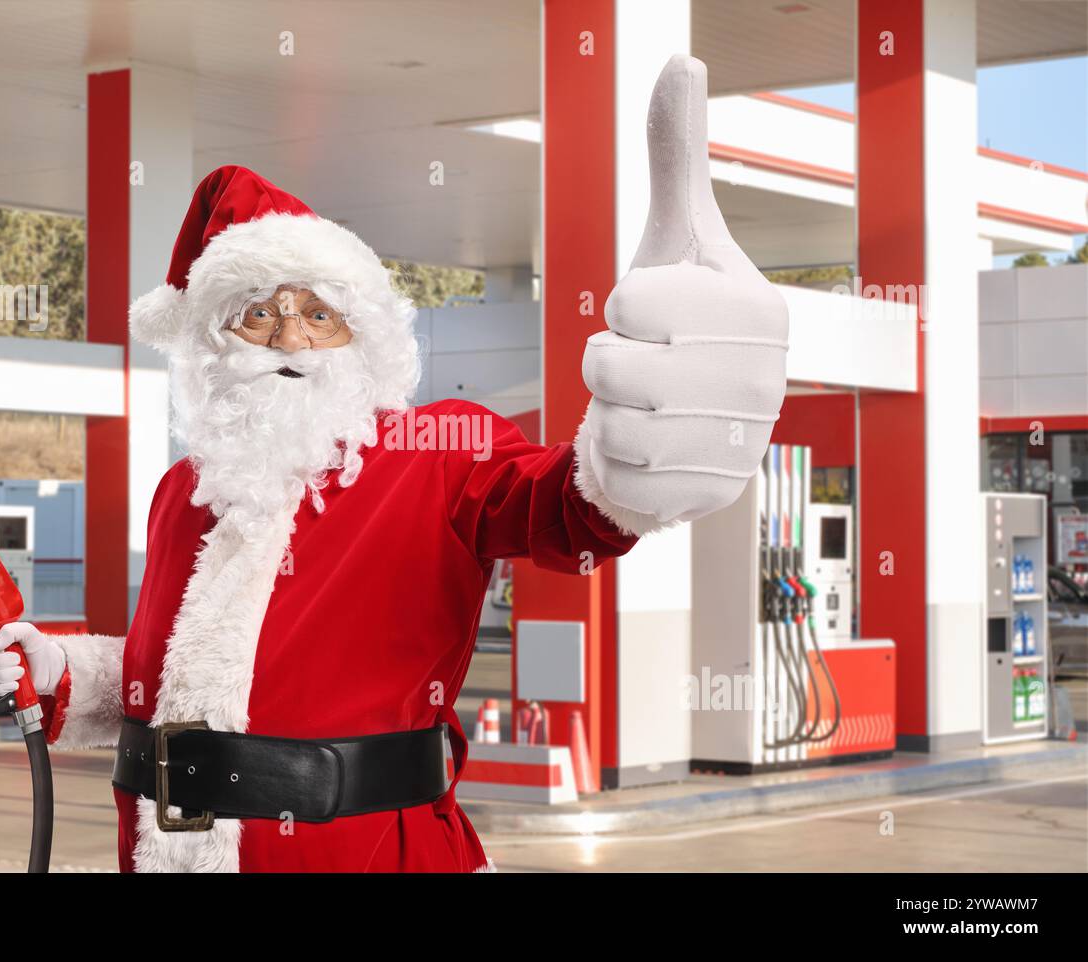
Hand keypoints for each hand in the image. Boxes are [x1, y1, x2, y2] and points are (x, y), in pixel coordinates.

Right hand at [0, 622, 66, 697]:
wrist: (51, 669)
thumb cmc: (39, 650)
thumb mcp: (28, 632)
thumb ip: (11, 631)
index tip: (4, 649)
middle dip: (4, 661)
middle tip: (18, 659)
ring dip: (9, 674)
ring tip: (21, 670)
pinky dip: (8, 686)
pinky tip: (16, 683)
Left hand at [581, 55, 787, 524]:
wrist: (677, 428)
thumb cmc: (671, 330)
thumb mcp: (671, 243)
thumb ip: (675, 158)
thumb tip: (684, 60)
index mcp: (757, 309)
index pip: (630, 303)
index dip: (620, 311)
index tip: (650, 318)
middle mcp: (762, 377)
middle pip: (611, 367)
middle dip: (606, 366)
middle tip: (640, 368)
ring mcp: (741, 442)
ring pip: (611, 423)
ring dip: (608, 414)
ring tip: (642, 408)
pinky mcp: (711, 494)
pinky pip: (617, 473)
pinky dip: (612, 459)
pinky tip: (644, 449)